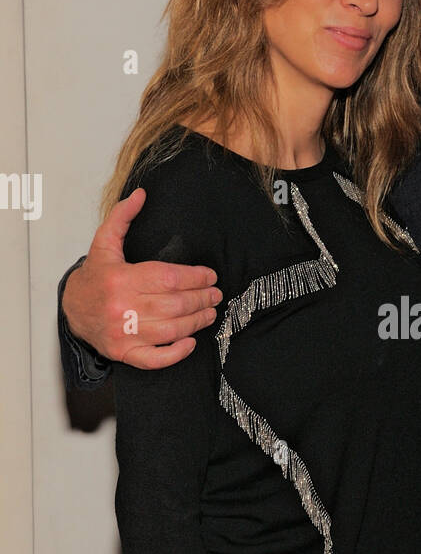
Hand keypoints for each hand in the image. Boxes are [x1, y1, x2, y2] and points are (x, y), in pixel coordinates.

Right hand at [63, 187, 221, 367]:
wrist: (72, 308)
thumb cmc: (95, 277)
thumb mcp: (104, 243)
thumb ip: (122, 217)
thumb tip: (141, 195)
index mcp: (120, 279)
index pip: (168, 278)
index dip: (195, 277)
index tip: (210, 276)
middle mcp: (121, 307)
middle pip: (174, 304)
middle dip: (202, 298)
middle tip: (215, 294)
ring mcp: (123, 332)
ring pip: (170, 330)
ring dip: (197, 321)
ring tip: (210, 312)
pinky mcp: (124, 352)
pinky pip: (155, 358)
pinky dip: (175, 353)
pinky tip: (191, 341)